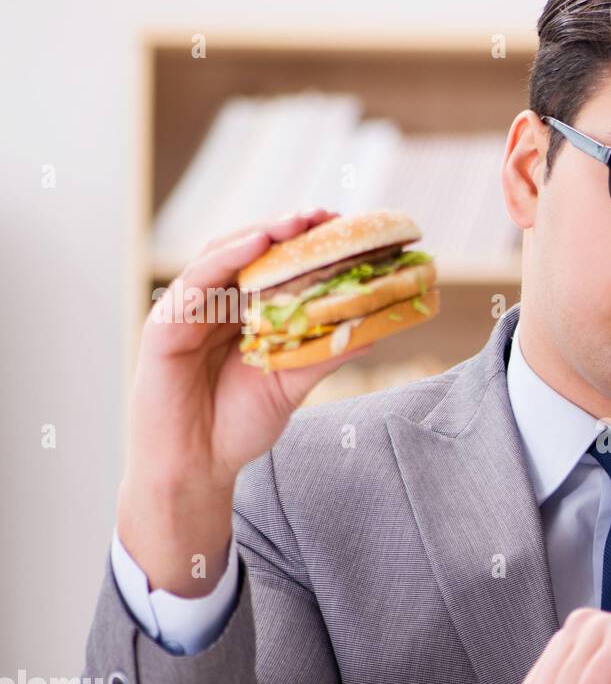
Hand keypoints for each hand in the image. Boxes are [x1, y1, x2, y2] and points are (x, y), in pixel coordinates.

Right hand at [118, 209, 374, 593]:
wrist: (196, 468)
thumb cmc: (236, 426)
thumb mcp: (291, 384)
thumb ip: (324, 354)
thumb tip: (374, 329)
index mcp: (240, 315)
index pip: (272, 267)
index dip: (303, 245)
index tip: (341, 228)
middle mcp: (212, 306)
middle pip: (248, 253)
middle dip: (286, 231)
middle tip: (325, 215)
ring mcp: (186, 313)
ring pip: (221, 258)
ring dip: (258, 235)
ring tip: (296, 223)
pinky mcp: (163, 327)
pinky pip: (193, 285)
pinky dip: (224, 261)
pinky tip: (254, 247)